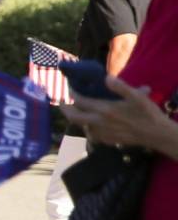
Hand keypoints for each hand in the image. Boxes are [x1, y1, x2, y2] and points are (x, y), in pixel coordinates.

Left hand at [63, 77, 177, 156]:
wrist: (156, 135)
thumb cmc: (147, 113)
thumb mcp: (137, 96)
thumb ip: (121, 87)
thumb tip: (106, 78)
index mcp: (104, 110)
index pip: (80, 101)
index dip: (72, 94)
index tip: (70, 88)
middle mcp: (99, 123)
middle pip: (73, 117)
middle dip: (65, 109)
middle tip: (63, 102)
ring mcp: (102, 134)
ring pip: (82, 127)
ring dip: (78, 119)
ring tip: (78, 111)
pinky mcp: (108, 141)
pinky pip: (92, 135)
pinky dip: (88, 128)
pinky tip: (93, 123)